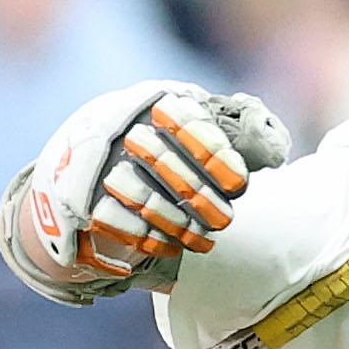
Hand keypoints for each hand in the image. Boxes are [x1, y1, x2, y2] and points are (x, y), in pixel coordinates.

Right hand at [0, 82, 292, 304]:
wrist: (75, 170)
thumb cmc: (149, 150)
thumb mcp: (180, 129)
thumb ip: (220, 131)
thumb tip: (274, 146)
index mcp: (148, 99)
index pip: (182, 117)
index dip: (213, 151)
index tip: (238, 182)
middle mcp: (116, 123)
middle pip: (161, 158)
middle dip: (198, 195)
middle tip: (225, 222)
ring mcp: (93, 159)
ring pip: (140, 193)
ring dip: (176, 222)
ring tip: (202, 241)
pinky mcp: (74, 195)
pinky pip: (114, 219)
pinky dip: (146, 237)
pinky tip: (171, 248)